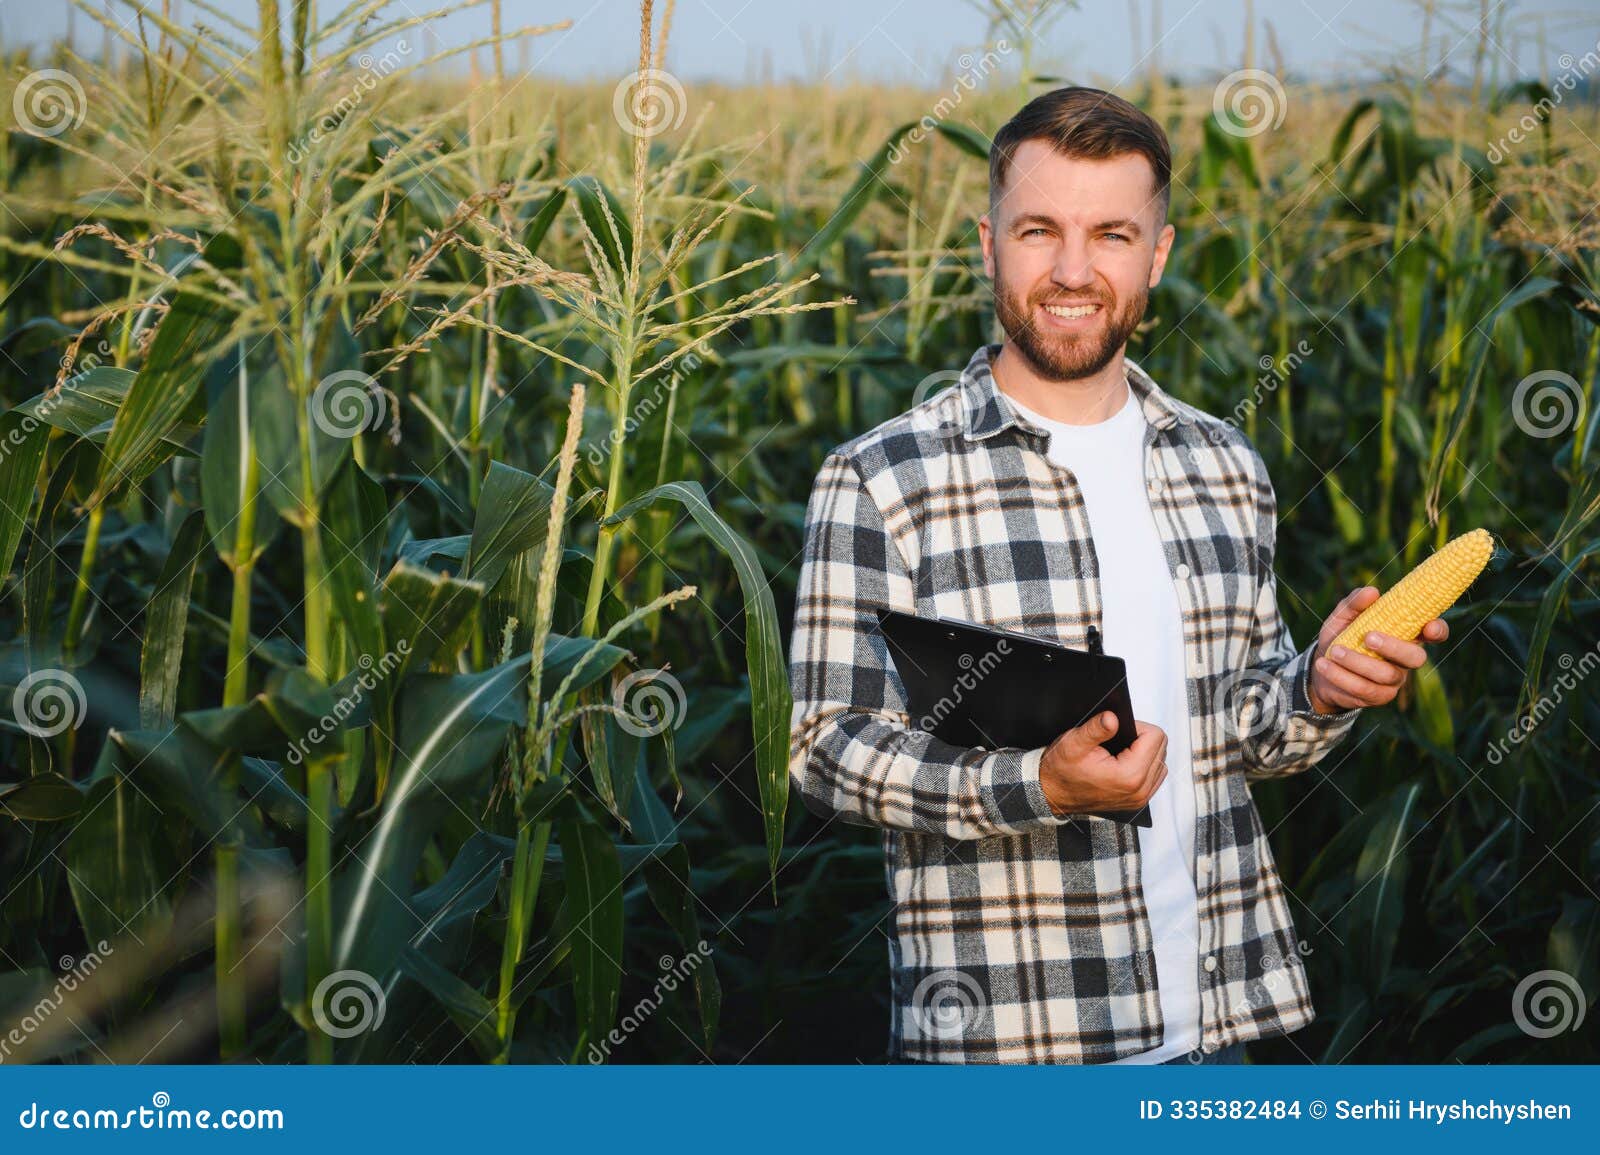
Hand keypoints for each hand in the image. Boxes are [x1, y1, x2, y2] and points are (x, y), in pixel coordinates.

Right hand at [1038, 711, 1166, 816]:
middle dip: (1142, 738)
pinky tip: (1127, 762)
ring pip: (1161, 762)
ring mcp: (1140, 798)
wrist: (1052, 794)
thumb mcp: (1074, 743)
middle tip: (1118, 739)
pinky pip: (1155, 776)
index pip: (1156, 736)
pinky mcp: (1138, 801)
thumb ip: (1096, 729)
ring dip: (1146, 752)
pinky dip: (1145, 765)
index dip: (1137, 726)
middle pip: (1161, 748)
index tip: (1118, 730)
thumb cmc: (1061, 771)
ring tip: (1122, 751)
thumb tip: (1113, 718)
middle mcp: (1139, 790)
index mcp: (1129, 775)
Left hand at [1307, 586, 1449, 713]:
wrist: (1320, 668)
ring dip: (1358, 662)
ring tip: (1334, 651)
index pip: (1434, 633)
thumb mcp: (1343, 617)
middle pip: (1416, 657)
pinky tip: (1325, 665)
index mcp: (1405, 634)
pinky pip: (1365, 689)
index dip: (1438, 631)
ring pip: (1386, 674)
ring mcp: (1394, 680)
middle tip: (1368, 637)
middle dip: (1393, 647)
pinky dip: (1342, 676)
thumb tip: (1372, 591)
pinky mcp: (1378, 696)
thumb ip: (1355, 603)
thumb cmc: (1340, 637)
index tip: (1429, 627)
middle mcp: (1405, 659)